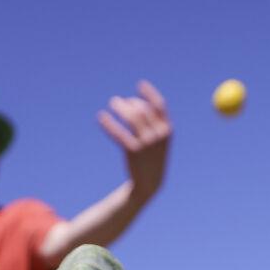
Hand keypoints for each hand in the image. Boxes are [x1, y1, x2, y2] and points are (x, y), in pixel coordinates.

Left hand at [97, 80, 170, 199]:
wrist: (150, 184)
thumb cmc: (153, 159)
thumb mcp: (159, 141)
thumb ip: (153, 123)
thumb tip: (136, 103)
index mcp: (168, 131)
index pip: (159, 105)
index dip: (150, 93)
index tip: (140, 84)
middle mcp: (159, 135)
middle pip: (142, 110)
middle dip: (129, 103)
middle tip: (117, 101)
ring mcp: (147, 143)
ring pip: (131, 118)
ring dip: (121, 108)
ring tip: (113, 104)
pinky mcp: (133, 151)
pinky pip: (119, 133)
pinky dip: (109, 124)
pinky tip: (101, 117)